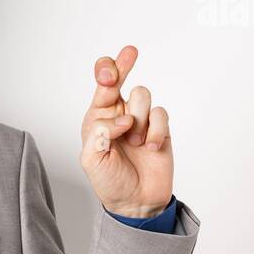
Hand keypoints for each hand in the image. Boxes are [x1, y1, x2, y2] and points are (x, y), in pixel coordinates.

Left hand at [79, 45, 173, 218]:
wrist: (136, 201)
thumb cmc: (109, 181)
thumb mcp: (92, 159)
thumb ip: (100, 133)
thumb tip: (121, 118)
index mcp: (98, 118)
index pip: (101, 87)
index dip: (106, 72)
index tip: (109, 70)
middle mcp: (119, 114)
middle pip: (122, 79)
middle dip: (123, 64)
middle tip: (130, 52)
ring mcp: (141, 120)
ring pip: (142, 95)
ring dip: (138, 118)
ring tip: (134, 142)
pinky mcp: (160, 128)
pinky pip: (161, 114)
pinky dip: (156, 132)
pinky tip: (150, 148)